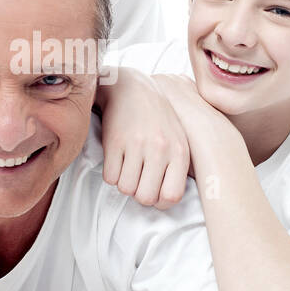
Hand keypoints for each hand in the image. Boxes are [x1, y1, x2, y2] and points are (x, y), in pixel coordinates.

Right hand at [98, 67, 190, 208]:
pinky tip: (117, 160)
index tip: (155, 192)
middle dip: (139, 193)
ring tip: (128, 167)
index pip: (172, 196)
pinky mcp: (114, 142)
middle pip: (146, 197)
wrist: (133, 88)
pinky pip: (110, 177)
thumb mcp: (180, 140)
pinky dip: (111, 174)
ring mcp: (136, 145)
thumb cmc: (158, 119)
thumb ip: (178, 169)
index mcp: (179, 152)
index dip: (160, 201)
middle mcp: (160, 149)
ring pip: (126, 189)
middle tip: (138, 180)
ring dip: (124, 183)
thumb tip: (166, 200)